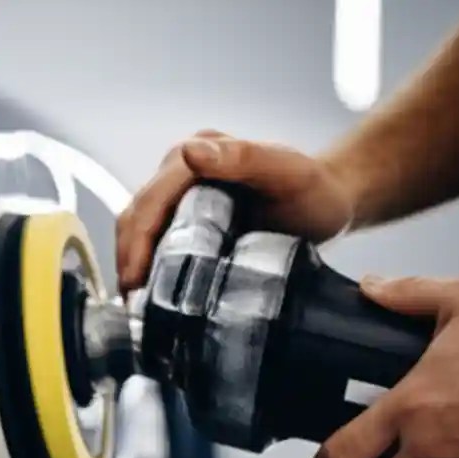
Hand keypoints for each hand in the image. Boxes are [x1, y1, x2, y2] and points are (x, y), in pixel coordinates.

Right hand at [115, 130, 355, 293]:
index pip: (149, 202)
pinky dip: (146, 266)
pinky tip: (150, 294)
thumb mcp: (287, 172)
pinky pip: (155, 240)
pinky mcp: (185, 216)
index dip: (136, 244)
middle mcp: (180, 170)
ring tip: (136, 306)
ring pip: (138, 230)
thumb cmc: (314, 190)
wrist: (331, 201)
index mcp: (195, 153)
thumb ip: (242, 157)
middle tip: (131, 304)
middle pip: (135, 216)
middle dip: (127, 259)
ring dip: (132, 265)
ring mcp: (180, 194)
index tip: (134, 284)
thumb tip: (191, 151)